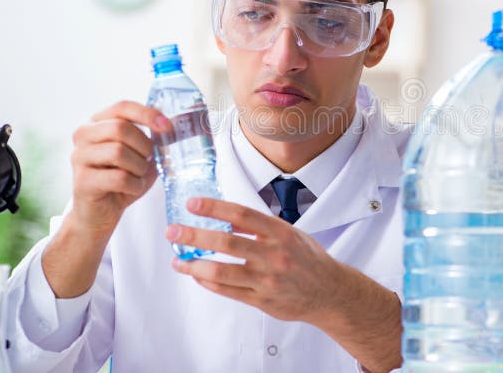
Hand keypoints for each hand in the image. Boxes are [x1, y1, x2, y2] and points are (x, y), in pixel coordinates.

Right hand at [70, 100, 170, 234]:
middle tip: (149, 160)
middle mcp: (83, 136)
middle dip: (143, 146)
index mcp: (97, 123)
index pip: (122, 107)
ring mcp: (79, 158)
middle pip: (120, 128)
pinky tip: (132, 189)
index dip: (147, 114)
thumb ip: (153, 139)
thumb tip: (175, 126)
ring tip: (138, 176)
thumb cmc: (121, 180)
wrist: (100, 213)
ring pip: (118, 152)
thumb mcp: (140, 155)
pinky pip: (119, 178)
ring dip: (139, 167)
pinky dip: (134, 184)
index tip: (167, 126)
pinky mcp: (82, 182)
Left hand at [167, 198, 403, 371]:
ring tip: (178, 261)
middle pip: (226, 243)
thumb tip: (228, 221)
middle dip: (195, 236)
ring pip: (222, 272)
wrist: (329, 291)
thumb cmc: (308, 259)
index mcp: (280, 233)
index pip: (242, 215)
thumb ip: (261, 228)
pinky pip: (228, 291)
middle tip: (173, 231)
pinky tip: (197, 275)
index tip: (192, 203)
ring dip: (194, 265)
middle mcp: (273, 255)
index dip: (215, 208)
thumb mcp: (290, 233)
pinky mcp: (262, 300)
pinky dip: (209, 283)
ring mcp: (267, 280)